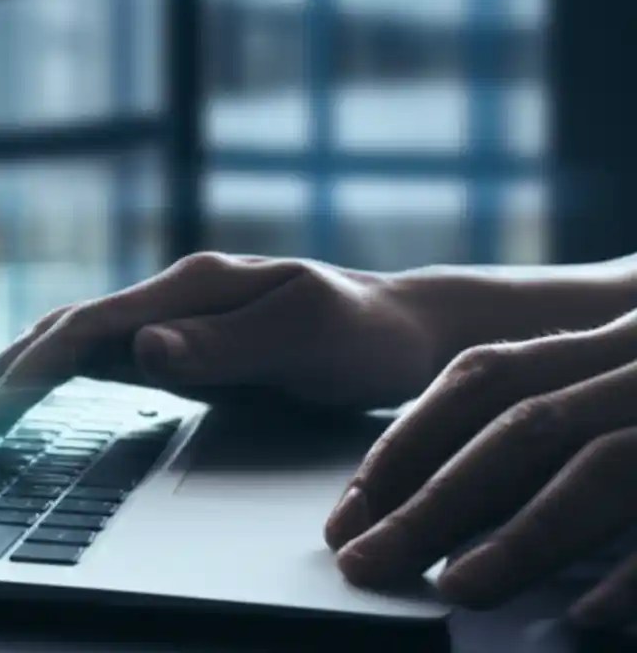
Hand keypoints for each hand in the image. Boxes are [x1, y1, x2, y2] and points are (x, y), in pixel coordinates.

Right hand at [0, 253, 438, 447]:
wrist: (403, 328)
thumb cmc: (364, 334)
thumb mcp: (307, 337)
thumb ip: (225, 342)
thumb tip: (139, 349)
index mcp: (191, 288)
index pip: (86, 329)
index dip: (27, 371)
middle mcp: (168, 298)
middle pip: (60, 332)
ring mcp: (168, 321)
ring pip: (68, 345)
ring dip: (10, 377)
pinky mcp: (175, 346)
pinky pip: (95, 363)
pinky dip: (47, 381)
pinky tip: (22, 400)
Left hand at [325, 311, 636, 630]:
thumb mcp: (613, 396)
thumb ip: (540, 433)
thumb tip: (413, 509)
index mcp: (609, 341)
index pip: (484, 377)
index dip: (408, 443)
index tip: (349, 515)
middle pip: (525, 427)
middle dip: (435, 501)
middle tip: (366, 564)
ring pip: (601, 465)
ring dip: (520, 534)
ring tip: (455, 588)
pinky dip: (634, 573)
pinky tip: (587, 615)